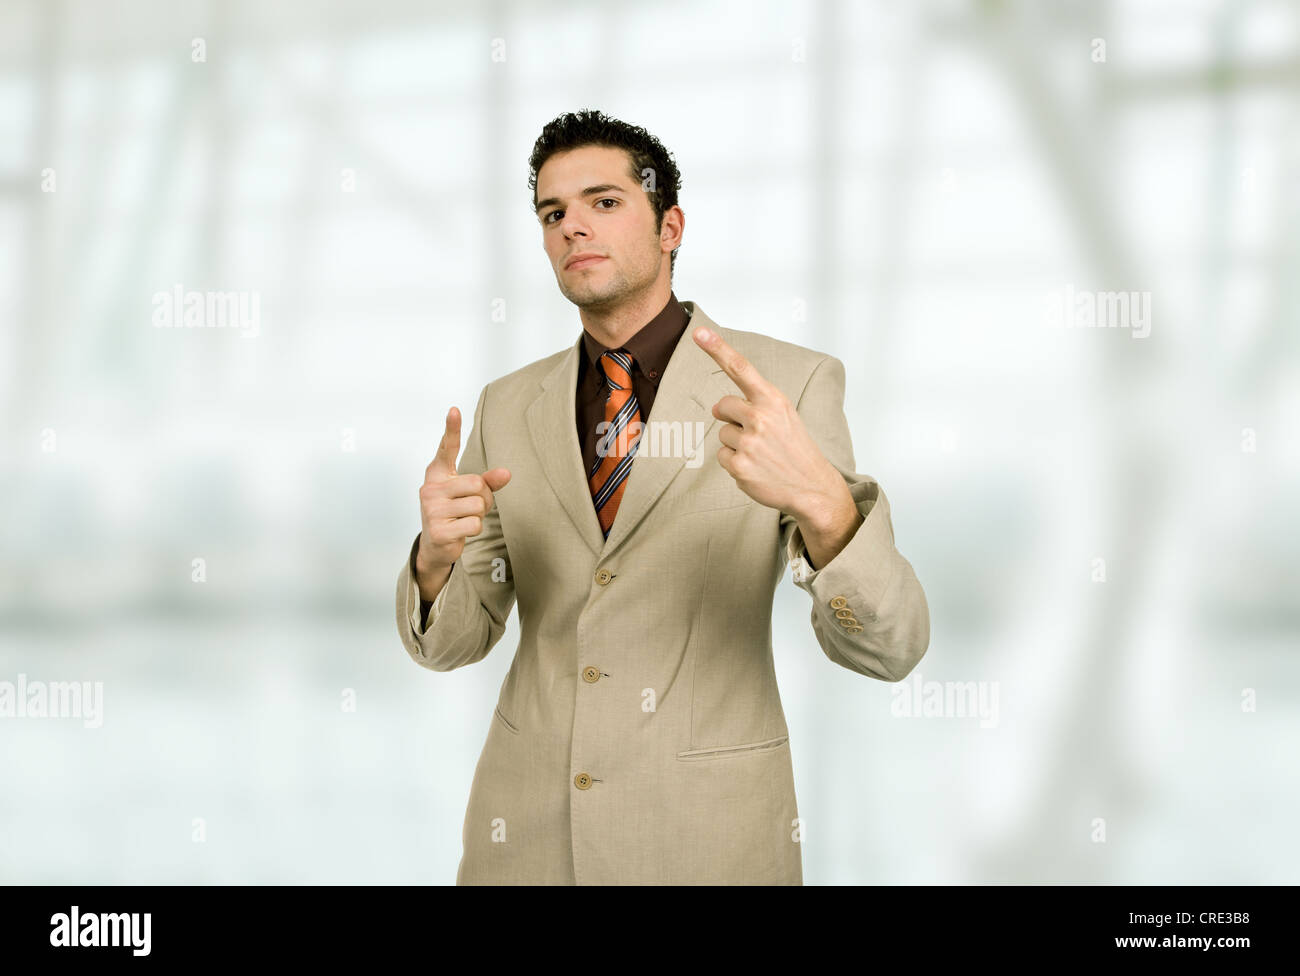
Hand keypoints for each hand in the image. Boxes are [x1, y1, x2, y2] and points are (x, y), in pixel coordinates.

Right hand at [415, 406, 510, 583]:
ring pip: (478, 505)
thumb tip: (507, 473)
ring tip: (464, 519)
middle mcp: (430, 488)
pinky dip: (473, 529)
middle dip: (483, 497)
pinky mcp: (438, 530)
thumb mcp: (470, 493)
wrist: (435, 544)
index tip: (455, 409)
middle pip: (476, 483)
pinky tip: (459, 531)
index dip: (451, 429)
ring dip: (479, 515)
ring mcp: (431, 509)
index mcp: (437, 474)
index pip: (446, 448)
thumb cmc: (454, 512)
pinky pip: (474, 524)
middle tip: (470, 506)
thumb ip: (488, 481)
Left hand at [693, 327, 845, 522]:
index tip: (698, 332)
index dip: (717, 348)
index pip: (741, 368)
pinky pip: (722, 456)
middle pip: (722, 406)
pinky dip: (735, 463)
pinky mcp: (740, 466)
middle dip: (731, 418)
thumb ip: (752, 404)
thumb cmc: (795, 448)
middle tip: (756, 434)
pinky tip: (756, 467)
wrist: (813, 486)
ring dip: (736, 443)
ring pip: (722, 433)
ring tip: (761, 454)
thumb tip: (716, 406)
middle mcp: (761, 417)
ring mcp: (749, 443)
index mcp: (773, 400)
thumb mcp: (784, 415)